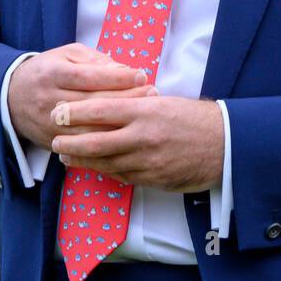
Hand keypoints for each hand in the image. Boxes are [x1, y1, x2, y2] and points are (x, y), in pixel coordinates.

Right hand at [7, 42, 158, 151]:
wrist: (11, 98)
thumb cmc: (47, 71)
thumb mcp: (65, 54)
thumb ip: (93, 59)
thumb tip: (121, 70)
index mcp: (54, 73)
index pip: (90, 76)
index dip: (118, 77)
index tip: (142, 75)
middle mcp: (51, 99)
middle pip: (93, 103)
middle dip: (126, 99)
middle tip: (153, 93)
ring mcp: (51, 124)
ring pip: (90, 128)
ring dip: (120, 123)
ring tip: (144, 115)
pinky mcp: (52, 142)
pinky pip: (82, 147)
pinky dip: (106, 142)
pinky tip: (125, 136)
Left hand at [51, 95, 223, 193]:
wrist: (226, 144)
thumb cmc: (195, 118)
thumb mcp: (164, 102)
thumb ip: (136, 105)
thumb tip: (108, 104)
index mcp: (144, 110)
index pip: (101, 110)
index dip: (74, 113)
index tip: (57, 113)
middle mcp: (142, 136)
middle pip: (96, 141)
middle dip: (70, 142)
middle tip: (54, 140)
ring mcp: (147, 161)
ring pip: (105, 162)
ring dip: (82, 160)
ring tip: (66, 156)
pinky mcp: (153, 179)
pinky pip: (122, 176)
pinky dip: (105, 171)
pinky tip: (94, 167)